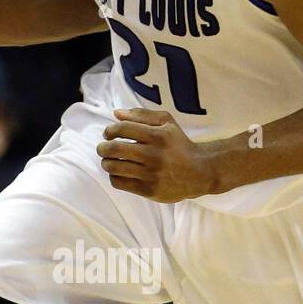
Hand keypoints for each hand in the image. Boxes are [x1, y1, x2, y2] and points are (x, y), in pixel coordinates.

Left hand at [96, 108, 219, 201]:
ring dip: (106, 162)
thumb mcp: (167, 123)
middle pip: (114, 149)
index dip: (109, 130)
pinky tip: (119, 172)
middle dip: (102, 147)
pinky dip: (114, 176)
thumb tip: (116, 113)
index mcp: (158, 135)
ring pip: (114, 167)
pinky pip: (119, 182)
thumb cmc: (179, 145)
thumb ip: (142, 115)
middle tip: (103, 148)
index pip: (122, 128)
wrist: (199, 172)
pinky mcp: (149, 190)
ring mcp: (151, 174)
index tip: (109, 133)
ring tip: (109, 160)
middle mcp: (154, 155)